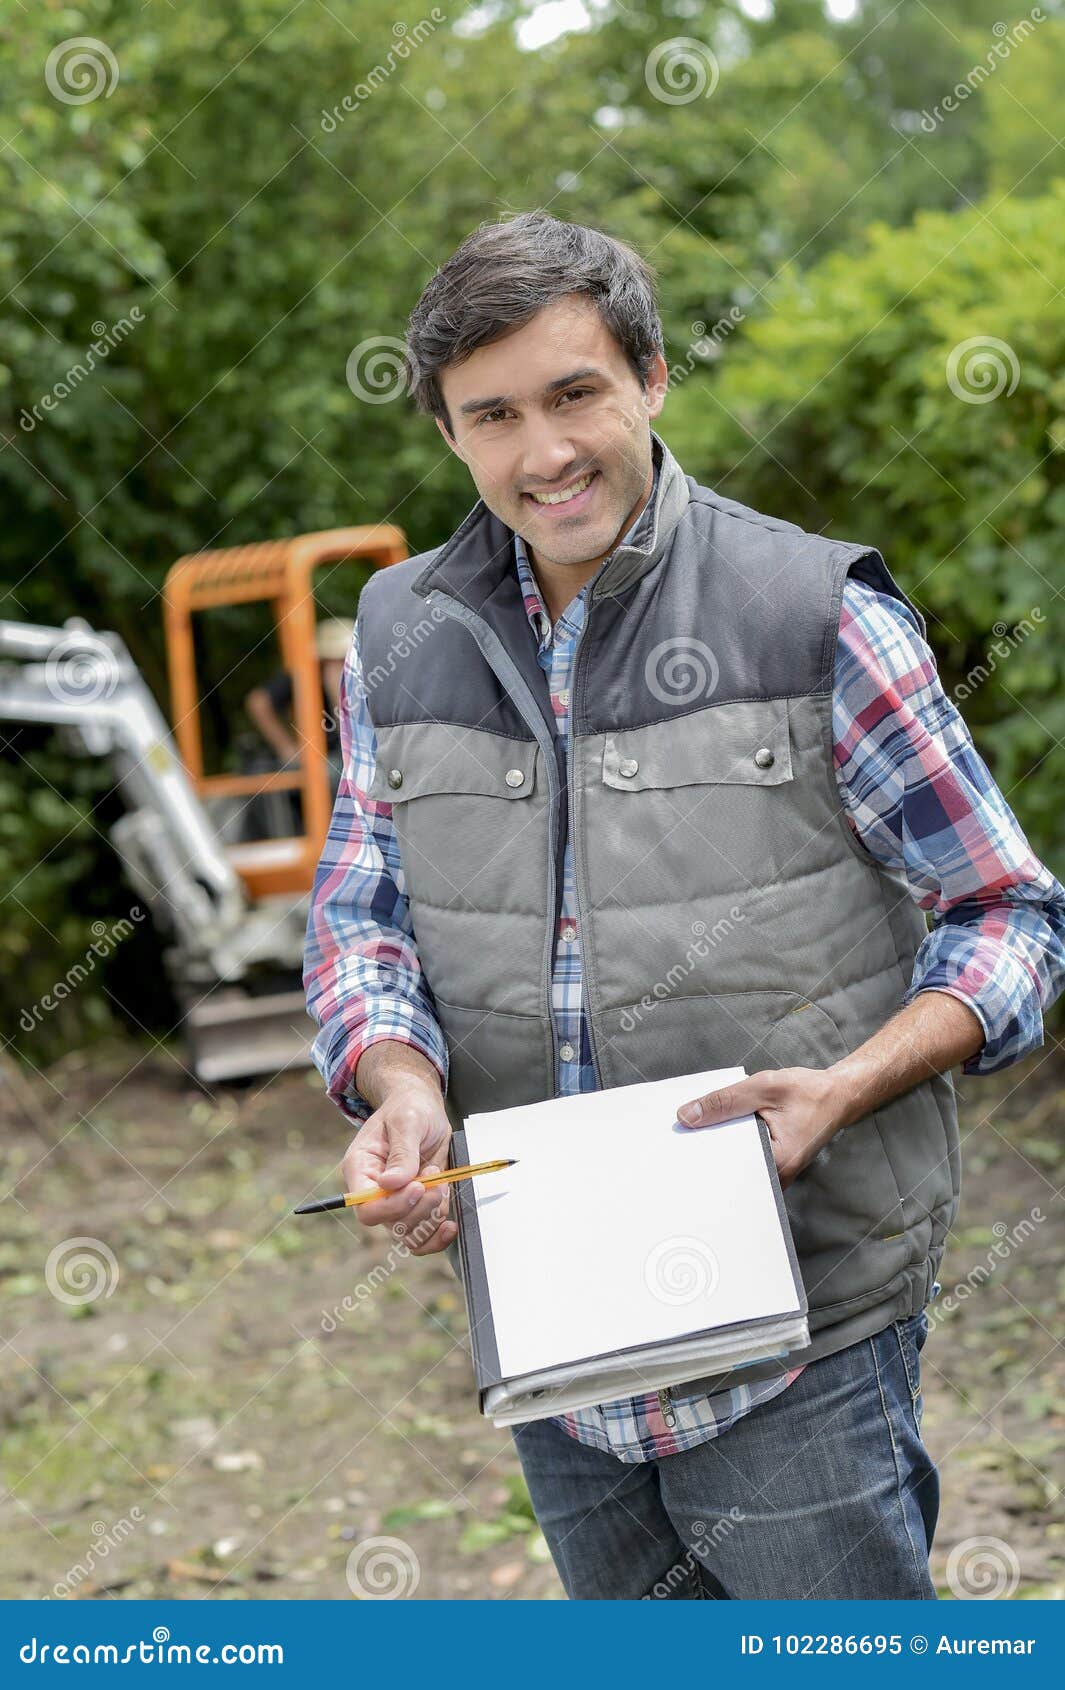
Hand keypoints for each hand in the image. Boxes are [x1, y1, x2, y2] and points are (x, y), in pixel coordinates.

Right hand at [340, 1078, 455, 1254]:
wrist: (422, 1106)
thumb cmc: (409, 1107)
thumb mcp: (407, 1121)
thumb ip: (401, 1153)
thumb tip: (391, 1183)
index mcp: (360, 1169)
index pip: (366, 1206)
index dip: (394, 1205)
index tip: (419, 1185)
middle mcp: (374, 1191)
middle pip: (390, 1223)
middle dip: (420, 1208)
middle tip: (437, 1180)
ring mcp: (395, 1201)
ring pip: (408, 1234)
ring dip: (431, 1218)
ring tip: (442, 1186)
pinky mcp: (415, 1206)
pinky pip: (422, 1236)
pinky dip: (437, 1235)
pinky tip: (449, 1224)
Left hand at [676, 1066, 844, 1187]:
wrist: (837, 1096)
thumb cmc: (808, 1092)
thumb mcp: (763, 1087)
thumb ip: (724, 1101)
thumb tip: (687, 1116)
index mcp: (777, 1162)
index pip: (728, 1166)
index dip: (701, 1155)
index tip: (678, 1148)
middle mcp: (777, 1175)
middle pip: (730, 1170)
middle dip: (707, 1153)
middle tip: (679, 1141)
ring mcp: (777, 1173)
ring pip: (736, 1165)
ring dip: (719, 1148)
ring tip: (696, 1135)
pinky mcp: (774, 1164)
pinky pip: (746, 1158)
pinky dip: (732, 1144)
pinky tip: (720, 1130)